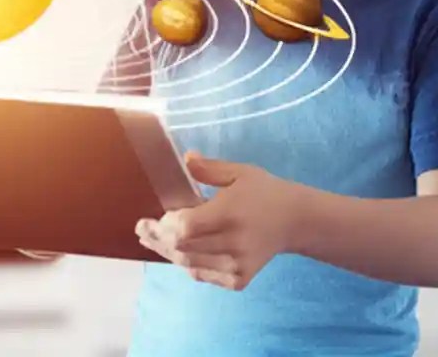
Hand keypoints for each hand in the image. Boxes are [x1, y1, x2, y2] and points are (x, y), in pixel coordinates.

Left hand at [136, 151, 314, 290]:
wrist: (296, 221)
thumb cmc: (264, 192)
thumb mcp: (239, 172)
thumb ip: (209, 168)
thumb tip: (186, 157)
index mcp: (231, 214)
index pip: (186, 228)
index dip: (166, 225)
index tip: (155, 216)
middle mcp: (234, 243)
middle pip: (182, 248)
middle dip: (158, 239)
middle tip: (142, 230)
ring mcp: (237, 265)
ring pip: (188, 264)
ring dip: (167, 252)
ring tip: (151, 241)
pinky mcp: (240, 279)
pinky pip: (202, 275)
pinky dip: (187, 264)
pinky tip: (177, 253)